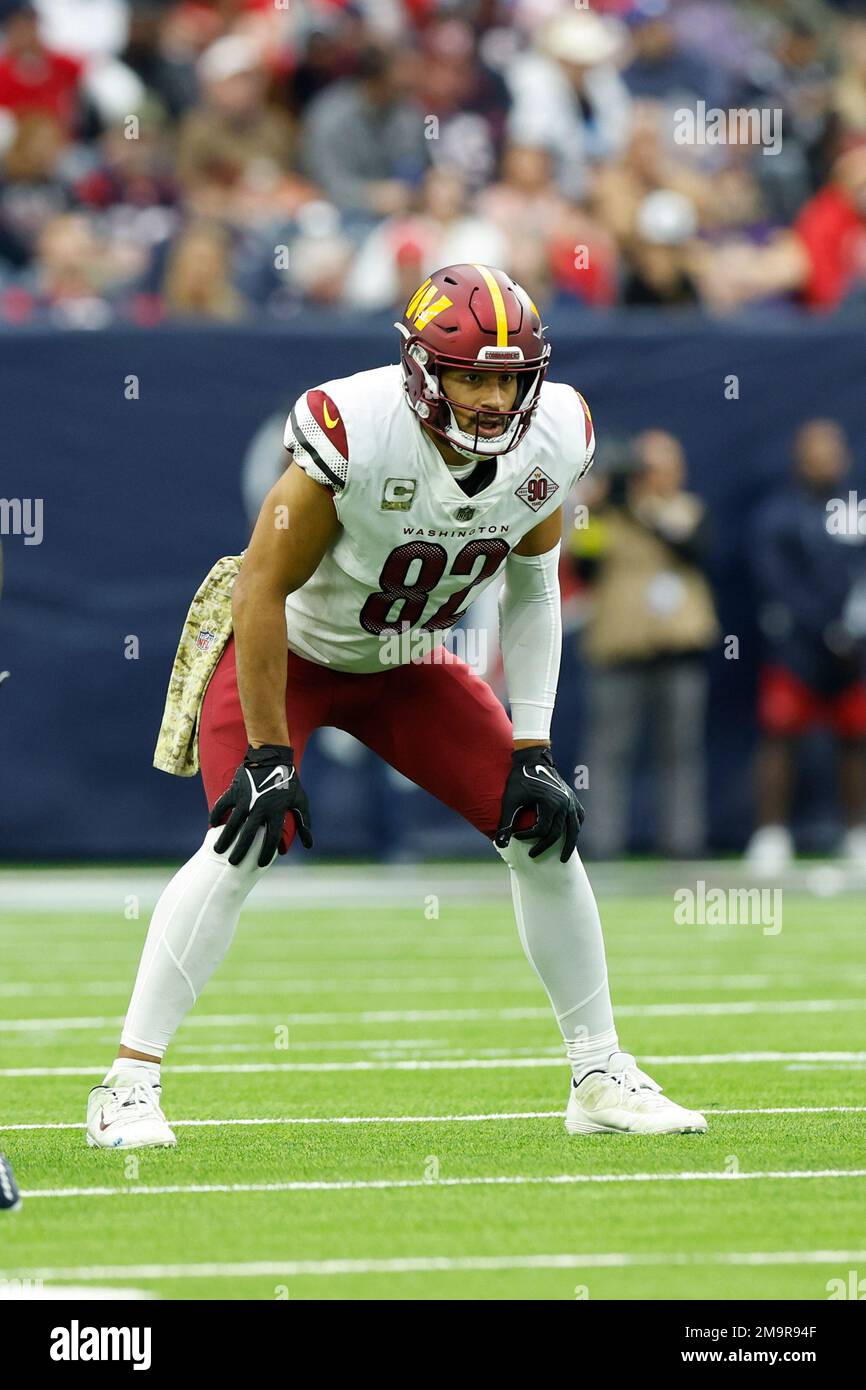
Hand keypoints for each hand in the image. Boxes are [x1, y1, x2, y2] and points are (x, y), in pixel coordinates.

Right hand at [209, 744, 312, 866]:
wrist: (272, 756)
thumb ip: (304, 822)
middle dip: (240, 851)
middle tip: (233, 863)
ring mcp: (246, 799)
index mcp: (276, 812)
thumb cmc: (288, 781)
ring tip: (218, 851)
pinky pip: (222, 805)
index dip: (266, 853)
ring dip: (225, 838)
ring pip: (232, 824)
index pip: (271, 838)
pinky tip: (213, 826)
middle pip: (248, 835)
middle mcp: (260, 808)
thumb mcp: (300, 800)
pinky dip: (216, 815)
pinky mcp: (235, 790)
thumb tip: (308, 845)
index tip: (261, 864)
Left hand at [495, 745, 583, 862]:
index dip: (528, 836)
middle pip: (558, 833)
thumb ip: (506, 822)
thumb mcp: (510, 800)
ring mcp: (571, 800)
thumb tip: (499, 844)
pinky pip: (579, 817)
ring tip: (563, 859)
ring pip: (574, 829)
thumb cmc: (519, 779)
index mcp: (551, 803)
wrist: (531, 759)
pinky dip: (575, 827)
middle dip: (545, 846)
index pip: (543, 830)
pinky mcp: (572, 798)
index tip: (516, 835)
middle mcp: (565, 803)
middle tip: (533, 855)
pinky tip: (571, 836)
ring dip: (569, 845)